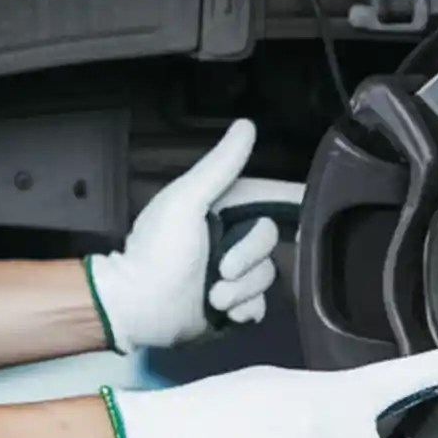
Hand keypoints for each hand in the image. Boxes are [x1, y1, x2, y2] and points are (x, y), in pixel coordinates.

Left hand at [87, 119, 304, 352]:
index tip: (297, 202)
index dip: (285, 200)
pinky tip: (226, 313)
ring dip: (241, 289)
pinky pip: (260, 305)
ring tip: (214, 296)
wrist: (140, 307)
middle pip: (269, 240)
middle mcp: (230, 239)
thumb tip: (246, 124)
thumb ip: (219, 166)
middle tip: (220, 269)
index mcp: (221, 210)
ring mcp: (234, 274)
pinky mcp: (235, 304)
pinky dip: (245, 310)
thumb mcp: (186, 201)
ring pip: (266, 275)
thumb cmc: (157, 250)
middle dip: (247, 259)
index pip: (266, 198)